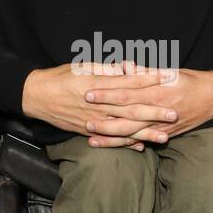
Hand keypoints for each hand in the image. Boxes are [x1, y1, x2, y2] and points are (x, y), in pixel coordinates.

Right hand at [21, 60, 181, 149]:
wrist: (37, 96)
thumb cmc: (62, 77)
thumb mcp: (84, 66)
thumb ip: (108, 69)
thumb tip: (129, 67)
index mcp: (100, 84)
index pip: (131, 81)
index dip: (151, 80)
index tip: (168, 78)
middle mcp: (99, 104)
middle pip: (132, 108)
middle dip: (155, 112)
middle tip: (175, 113)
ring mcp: (94, 120)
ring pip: (124, 128)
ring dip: (145, 133)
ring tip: (165, 136)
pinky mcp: (88, 130)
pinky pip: (110, 139)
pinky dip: (126, 143)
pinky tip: (141, 146)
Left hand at [82, 67, 212, 142]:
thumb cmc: (190, 80)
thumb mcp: (168, 71)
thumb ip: (144, 71)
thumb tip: (124, 66)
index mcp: (157, 90)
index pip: (126, 92)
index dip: (106, 93)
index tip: (88, 92)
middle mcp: (158, 110)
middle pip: (125, 116)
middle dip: (104, 118)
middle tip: (84, 117)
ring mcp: (161, 125)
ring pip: (131, 133)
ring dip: (110, 136)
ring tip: (91, 136)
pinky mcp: (164, 134)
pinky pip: (141, 141)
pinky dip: (125, 144)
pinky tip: (110, 145)